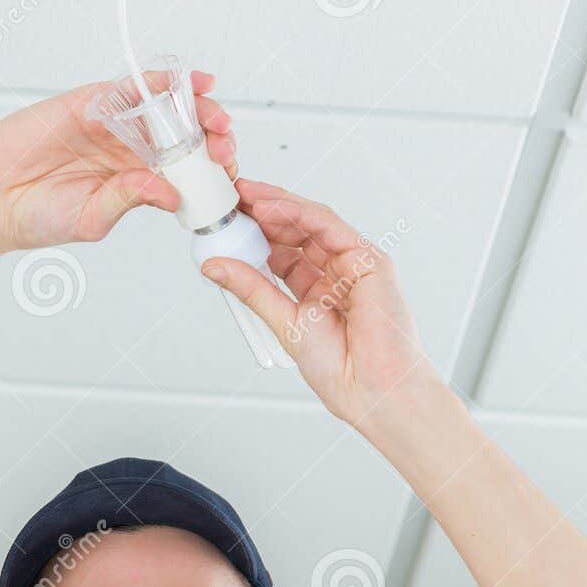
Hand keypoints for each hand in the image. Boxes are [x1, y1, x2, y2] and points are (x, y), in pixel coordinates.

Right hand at [0, 70, 236, 254]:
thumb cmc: (35, 216)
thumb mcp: (92, 219)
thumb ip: (130, 200)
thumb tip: (169, 193)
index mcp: (134, 183)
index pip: (182, 172)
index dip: (208, 170)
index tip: (228, 175)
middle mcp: (127, 153)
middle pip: (181, 137)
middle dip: (209, 137)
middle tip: (225, 144)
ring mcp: (110, 126)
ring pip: (162, 109)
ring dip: (194, 108)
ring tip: (215, 114)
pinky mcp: (89, 104)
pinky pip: (129, 88)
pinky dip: (158, 81)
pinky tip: (185, 82)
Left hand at [200, 180, 442, 438]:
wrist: (370, 389)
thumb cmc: (340, 370)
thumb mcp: (283, 322)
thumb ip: (253, 289)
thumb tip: (216, 267)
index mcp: (316, 292)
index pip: (283, 253)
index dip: (254, 235)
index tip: (226, 222)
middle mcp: (336, 275)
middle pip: (297, 232)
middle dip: (263, 212)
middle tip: (232, 198)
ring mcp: (354, 264)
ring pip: (311, 222)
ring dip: (277, 205)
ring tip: (246, 196)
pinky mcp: (369, 259)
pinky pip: (329, 225)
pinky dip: (298, 213)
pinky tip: (271, 207)